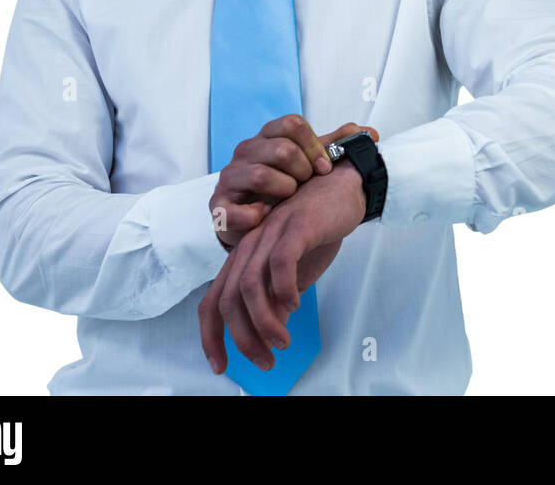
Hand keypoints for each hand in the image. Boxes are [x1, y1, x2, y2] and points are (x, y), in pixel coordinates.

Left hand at [200, 161, 367, 372]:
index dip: (211, 338)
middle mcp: (248, 247)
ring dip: (264, 322)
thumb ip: (277, 300)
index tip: (221, 366)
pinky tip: (297, 303)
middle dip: (243, 339)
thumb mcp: (294, 272)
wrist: (343, 189)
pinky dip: (284, 289)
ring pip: (250, 286)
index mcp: (243, 259)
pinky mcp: (295, 227)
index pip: (212, 302)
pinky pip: (280, 262)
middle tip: (265, 361)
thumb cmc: (317, 230)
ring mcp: (269, 235)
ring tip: (282, 341)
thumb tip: (269, 335)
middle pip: (228, 300)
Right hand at [209, 116, 374, 246]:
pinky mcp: (219, 206)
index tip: (325, 168)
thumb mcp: (310, 165)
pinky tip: (266, 216)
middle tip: (305, 186)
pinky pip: (236, 209)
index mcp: (268, 137)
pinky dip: (257, 215)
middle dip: (302, 171)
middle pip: (281, 149)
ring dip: (284, 191)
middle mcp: (246, 151)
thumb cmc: (285, 187)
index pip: (292, 123)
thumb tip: (372, 133)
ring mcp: (230, 177)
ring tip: (288, 199)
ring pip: (261, 175)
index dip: (314, 146)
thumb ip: (336, 147)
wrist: (261, 223)